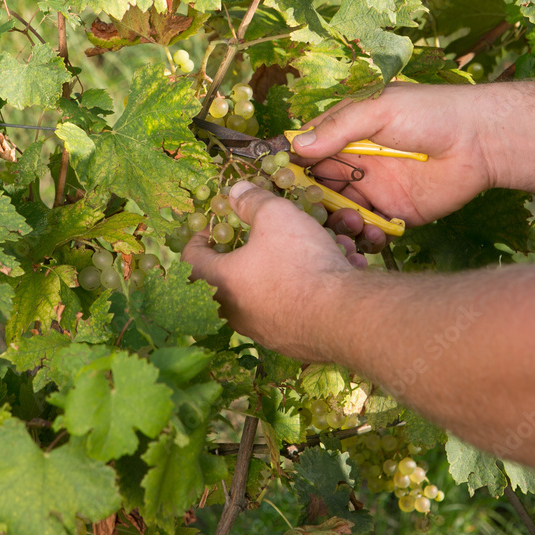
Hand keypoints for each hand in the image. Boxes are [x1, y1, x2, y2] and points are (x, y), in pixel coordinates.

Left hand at [182, 180, 358, 360]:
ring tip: (318, 246)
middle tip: (262, 237)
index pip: (191, 259)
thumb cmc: (299, 262)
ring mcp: (263, 330)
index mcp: (220, 283)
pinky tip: (340, 269)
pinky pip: (297, 306)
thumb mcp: (275, 216)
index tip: (213, 228)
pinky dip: (313, 286)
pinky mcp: (292, 342)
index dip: (199, 238)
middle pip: (232, 276)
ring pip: (272, 290)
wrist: (343, 315)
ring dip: (292, 265)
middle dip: (252, 251)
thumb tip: (235, 192)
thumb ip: (252, 201)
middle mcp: (235, 312)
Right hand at [294, 82, 495, 226]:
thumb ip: (339, 128)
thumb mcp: (379, 109)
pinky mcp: (392, 213)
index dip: (290, 167)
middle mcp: (354, 163)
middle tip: (304, 214)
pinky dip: (361, 236)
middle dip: (307, 202)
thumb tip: (297, 147)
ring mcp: (372, 190)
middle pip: (316, 187)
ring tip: (345, 224)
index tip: (276, 183)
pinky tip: (366, 234)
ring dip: (333, 222)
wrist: (481, 141)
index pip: (306, 152)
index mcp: (346, 134)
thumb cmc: (430, 113)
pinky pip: (367, 230)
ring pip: (337, 212)